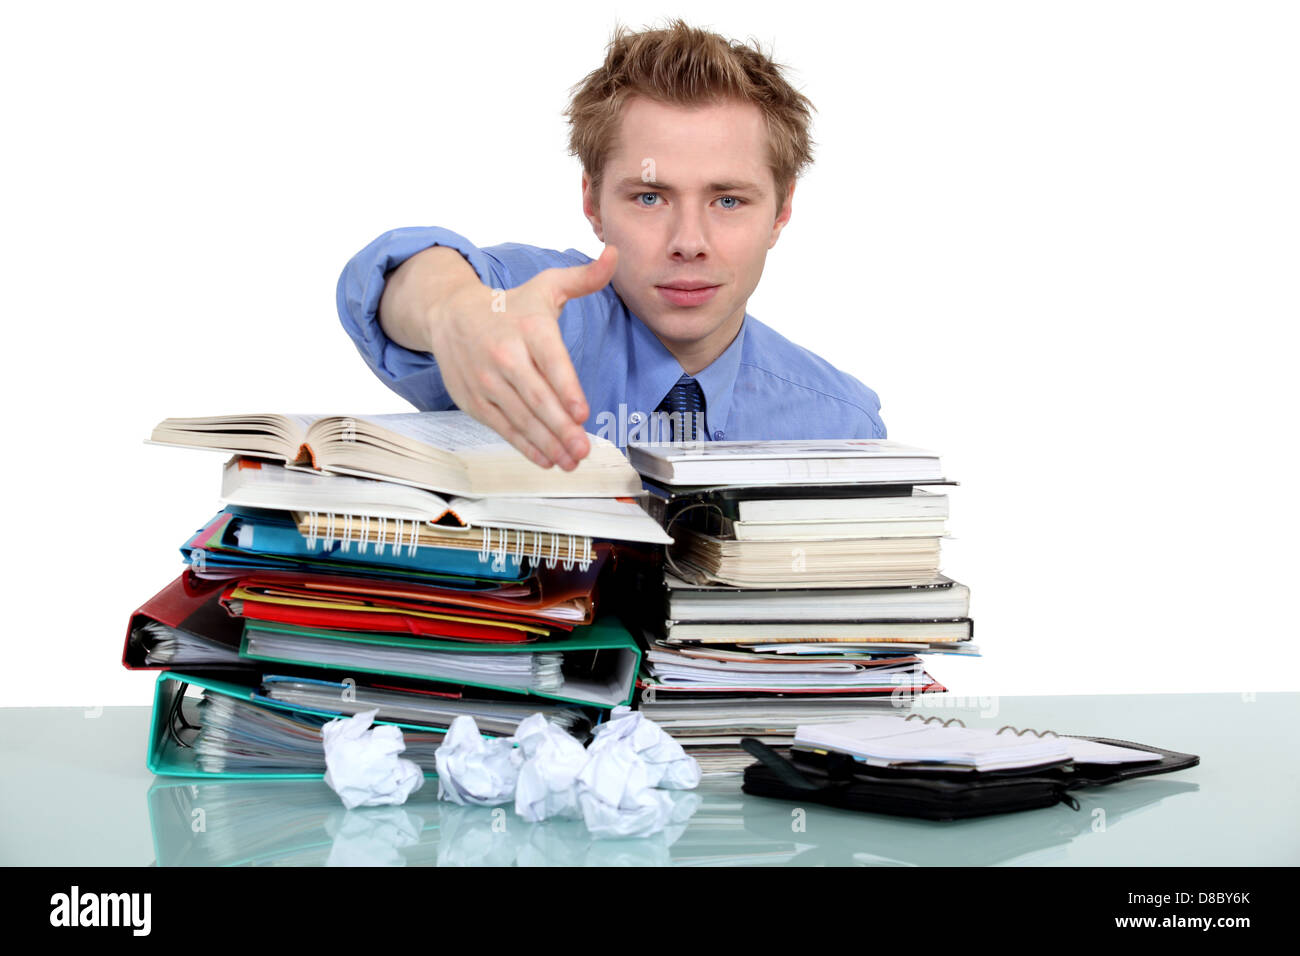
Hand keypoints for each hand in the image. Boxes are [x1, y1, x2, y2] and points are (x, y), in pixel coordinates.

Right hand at [428, 245, 617, 469]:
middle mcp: (505, 355)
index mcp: (528, 328)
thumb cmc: (509, 306)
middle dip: (560, 427)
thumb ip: (584, 277)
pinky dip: (525, 446)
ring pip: (520, 417)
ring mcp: (487, 381)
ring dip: (547, 443)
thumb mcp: (545, 285)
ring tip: (570, 460)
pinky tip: (545, 458)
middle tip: (582, 448)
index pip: (550, 361)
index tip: (581, 413)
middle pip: (536, 396)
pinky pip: (503, 427)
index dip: (565, 389)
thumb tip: (614, 255)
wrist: (450, 314)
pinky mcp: (475, 400)